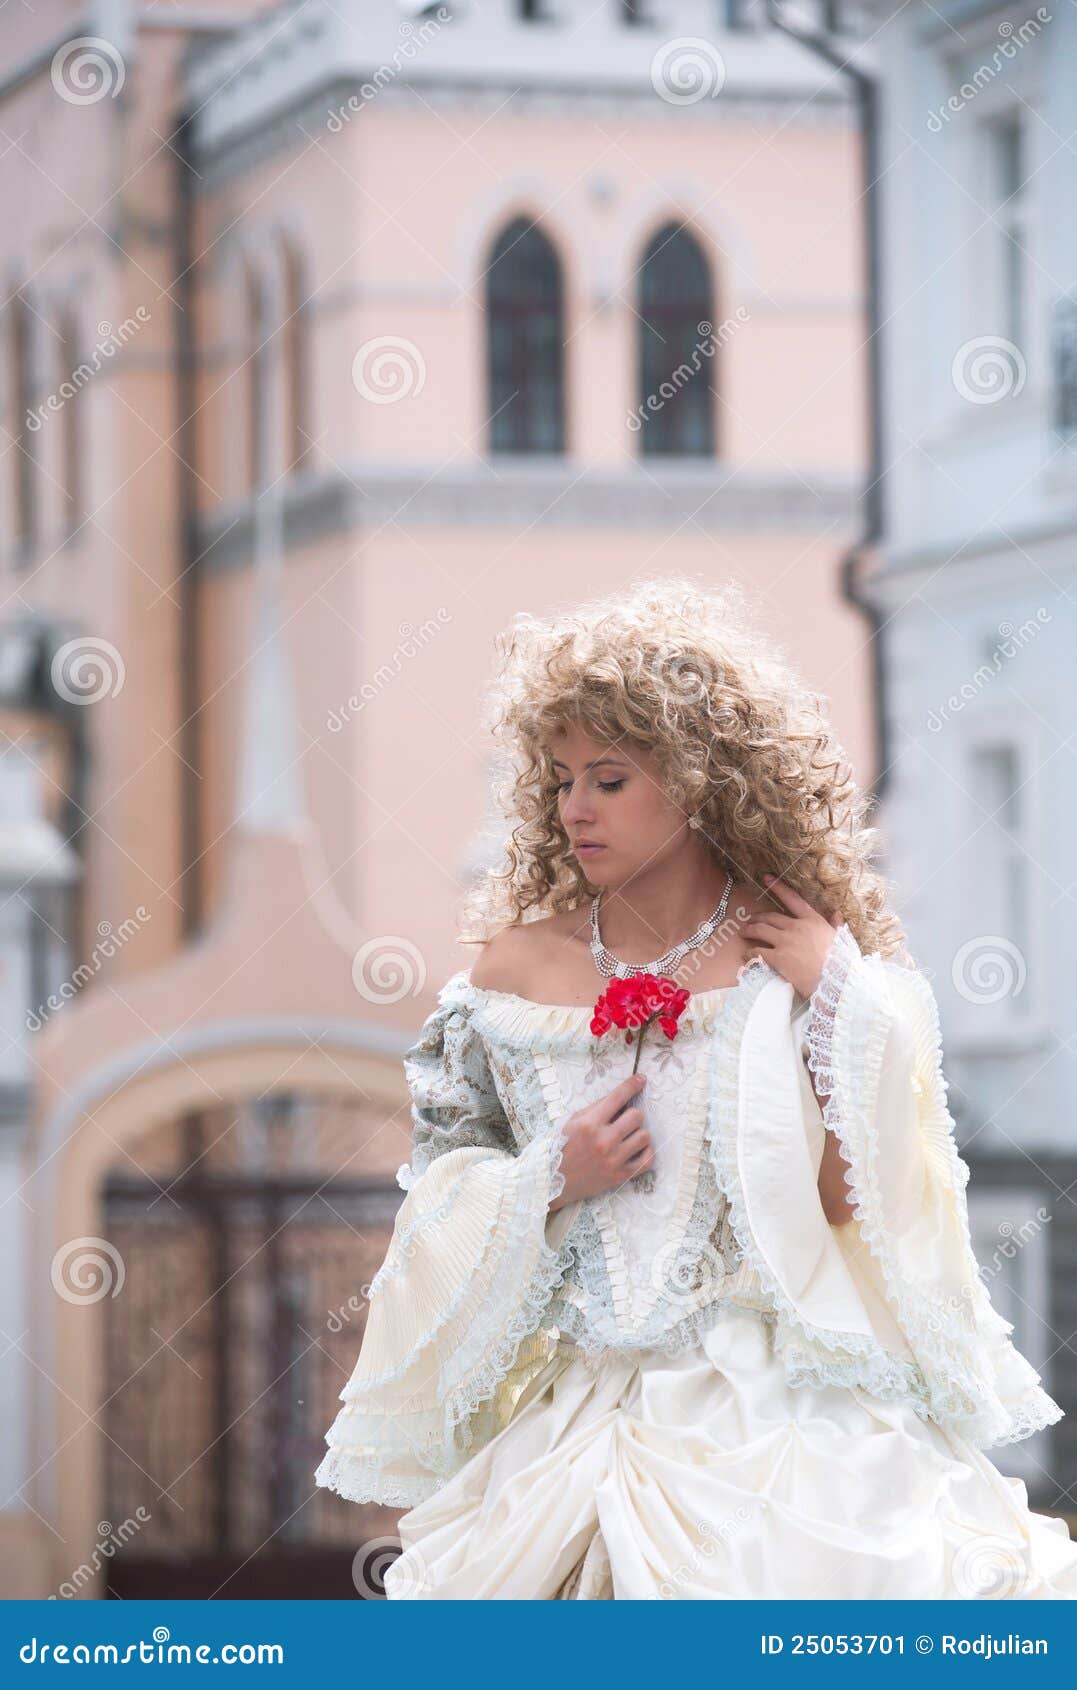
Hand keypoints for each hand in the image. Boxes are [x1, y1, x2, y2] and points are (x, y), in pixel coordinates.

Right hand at [548, 1072, 652, 1211]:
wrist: (554, 1180)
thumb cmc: (563, 1147)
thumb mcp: (573, 1121)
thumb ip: (596, 1108)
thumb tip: (620, 1097)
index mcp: (590, 1123)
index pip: (618, 1097)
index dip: (632, 1085)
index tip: (641, 1080)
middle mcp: (604, 1140)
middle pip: (636, 1116)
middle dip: (631, 1115)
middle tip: (623, 1121)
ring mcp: (614, 1159)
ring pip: (644, 1136)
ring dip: (637, 1133)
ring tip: (627, 1137)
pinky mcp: (621, 1175)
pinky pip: (648, 1160)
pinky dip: (646, 1152)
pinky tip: (636, 1149)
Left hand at [741, 875, 842, 998]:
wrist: (836, 981)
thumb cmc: (841, 961)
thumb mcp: (841, 938)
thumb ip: (835, 925)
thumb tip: (837, 914)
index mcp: (812, 920)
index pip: (792, 899)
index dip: (778, 887)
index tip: (766, 878)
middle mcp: (796, 927)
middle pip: (770, 916)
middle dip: (757, 917)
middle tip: (750, 920)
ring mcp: (786, 942)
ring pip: (760, 930)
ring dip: (749, 930)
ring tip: (744, 932)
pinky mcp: (778, 958)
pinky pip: (757, 951)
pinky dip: (749, 952)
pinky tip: (745, 954)